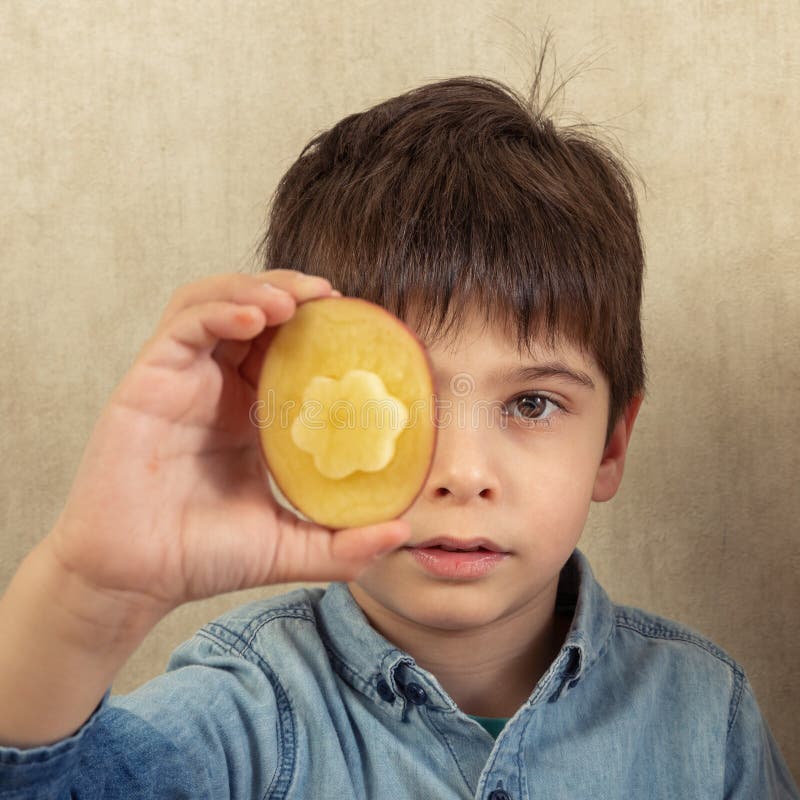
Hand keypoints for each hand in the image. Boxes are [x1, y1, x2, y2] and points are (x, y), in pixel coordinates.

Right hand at [46, 270, 410, 620]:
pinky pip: (183, 326)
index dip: (319, 328)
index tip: (358, 323)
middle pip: (254, 313)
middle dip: (291, 292)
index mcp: (251, 413)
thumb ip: (343, 544)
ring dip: (255, 289)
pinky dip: (219, 310)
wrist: (137, 579)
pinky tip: (254, 318)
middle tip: (331, 295)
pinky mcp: (149, 380)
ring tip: (294, 300)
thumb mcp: (288, 546)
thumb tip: (402, 535)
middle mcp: (218, 388)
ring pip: (216, 304)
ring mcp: (183, 380)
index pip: (287, 349)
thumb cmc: (203, 556)